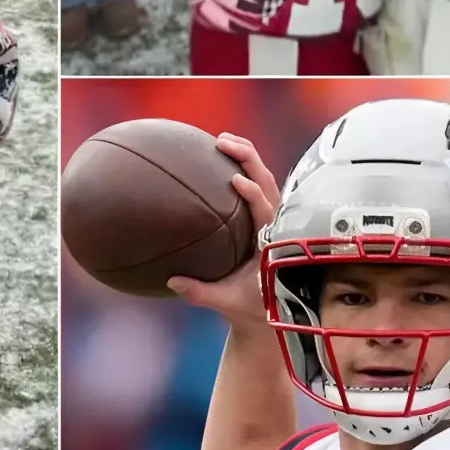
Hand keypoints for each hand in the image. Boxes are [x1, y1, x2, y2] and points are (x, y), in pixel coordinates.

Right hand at [166, 131, 279, 329]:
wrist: (273, 309)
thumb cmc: (253, 307)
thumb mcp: (227, 302)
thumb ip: (200, 293)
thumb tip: (172, 281)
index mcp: (273, 244)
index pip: (267, 212)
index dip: (254, 194)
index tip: (236, 180)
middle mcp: (277, 225)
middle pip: (269, 184)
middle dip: (249, 159)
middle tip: (222, 143)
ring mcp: (274, 218)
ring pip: (267, 179)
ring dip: (247, 157)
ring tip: (222, 140)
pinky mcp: (266, 216)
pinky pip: (259, 185)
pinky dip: (245, 167)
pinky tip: (221, 156)